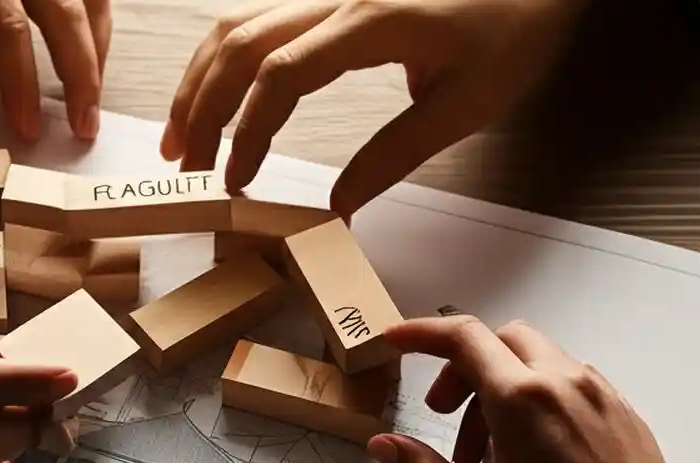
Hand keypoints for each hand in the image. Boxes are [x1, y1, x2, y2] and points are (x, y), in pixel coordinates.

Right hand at [162, 0, 585, 214]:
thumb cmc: (519, 26)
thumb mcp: (468, 102)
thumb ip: (396, 153)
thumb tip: (337, 206)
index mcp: (370, 21)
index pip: (280, 77)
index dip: (246, 132)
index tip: (235, 183)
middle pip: (240, 45)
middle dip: (201, 109)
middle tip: (185, 169)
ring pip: (239, 25)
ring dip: (201, 81)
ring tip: (181, 137)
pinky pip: (260, 20)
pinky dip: (226, 61)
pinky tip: (215, 95)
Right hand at [366, 316, 699, 462]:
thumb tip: (383, 443)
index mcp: (522, 401)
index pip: (463, 338)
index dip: (421, 333)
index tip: (394, 342)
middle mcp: (562, 382)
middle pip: (499, 340)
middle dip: (462, 368)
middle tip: (444, 417)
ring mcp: (599, 392)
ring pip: (535, 359)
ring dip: (499, 387)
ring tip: (490, 453)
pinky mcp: (623, 410)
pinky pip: (567, 382)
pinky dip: (536, 398)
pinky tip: (534, 453)